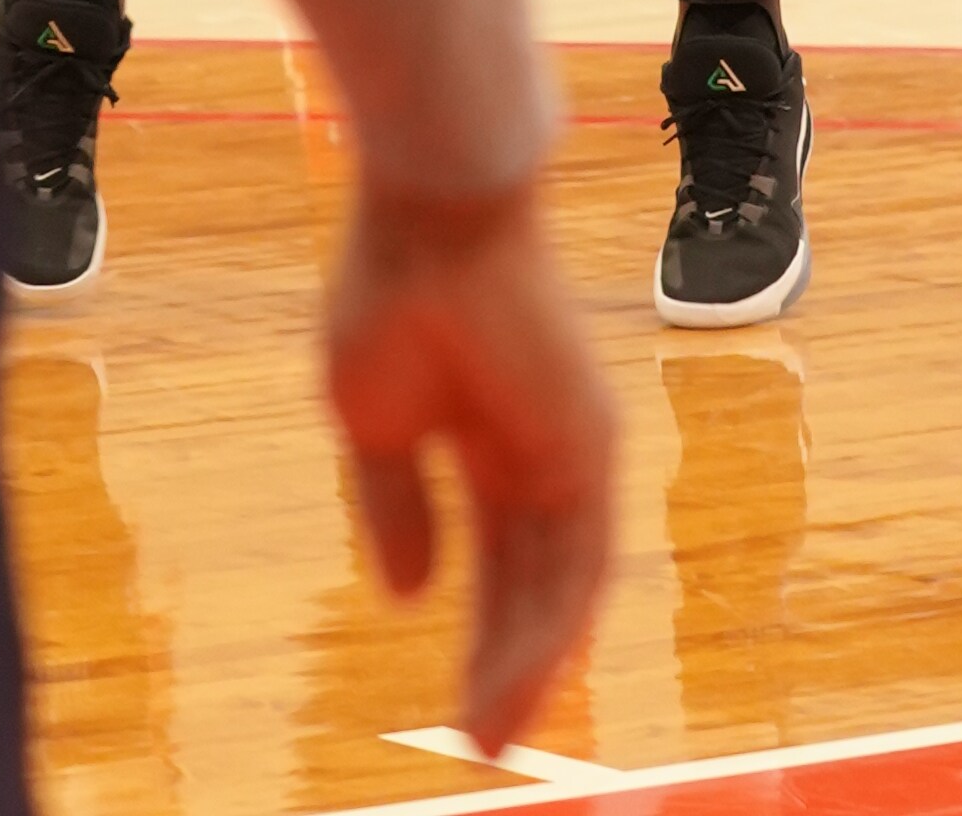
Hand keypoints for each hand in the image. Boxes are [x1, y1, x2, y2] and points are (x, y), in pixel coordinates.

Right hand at [327, 178, 613, 756]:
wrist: (432, 220)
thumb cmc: (393, 294)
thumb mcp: (371, 424)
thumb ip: (395, 507)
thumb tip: (410, 596)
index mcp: (487, 439)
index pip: (497, 560)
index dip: (479, 633)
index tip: (456, 706)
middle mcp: (539, 452)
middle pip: (534, 585)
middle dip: (508, 665)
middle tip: (481, 742)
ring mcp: (572, 450)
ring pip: (563, 589)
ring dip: (530, 666)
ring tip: (491, 735)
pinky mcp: (590, 447)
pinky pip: (579, 563)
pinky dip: (550, 630)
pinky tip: (513, 680)